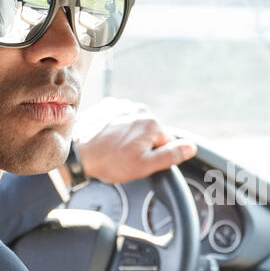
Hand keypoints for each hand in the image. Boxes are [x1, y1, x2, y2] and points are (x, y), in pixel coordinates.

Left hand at [72, 97, 196, 184]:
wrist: (78, 154)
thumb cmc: (109, 162)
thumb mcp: (145, 165)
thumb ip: (171, 155)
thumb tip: (191, 147)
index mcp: (152, 123)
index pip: (165, 142)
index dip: (154, 155)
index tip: (138, 161)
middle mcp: (139, 108)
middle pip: (150, 131)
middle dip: (142, 144)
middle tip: (125, 157)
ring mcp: (122, 105)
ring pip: (135, 124)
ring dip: (129, 136)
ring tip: (114, 149)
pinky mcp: (107, 105)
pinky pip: (121, 118)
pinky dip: (117, 128)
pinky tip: (107, 139)